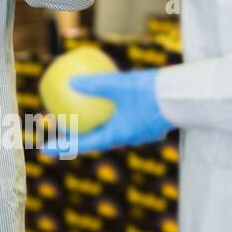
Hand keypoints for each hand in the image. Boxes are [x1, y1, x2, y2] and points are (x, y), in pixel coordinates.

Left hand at [41, 68, 172, 156]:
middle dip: (76, 136)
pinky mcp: (151, 122)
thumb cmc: (152, 92)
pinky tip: (111, 96)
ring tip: (82, 113)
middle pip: (96, 139)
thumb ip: (95, 84)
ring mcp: (141, 131)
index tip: (44, 150)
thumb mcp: (119, 85)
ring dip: (96, 125)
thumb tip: (70, 81)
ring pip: (112, 130)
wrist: (187, 95)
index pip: (84, 144)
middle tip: (59, 128)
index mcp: (118, 135)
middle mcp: (128, 137)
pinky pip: (126, 119)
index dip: (63, 147)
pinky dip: (113, 112)